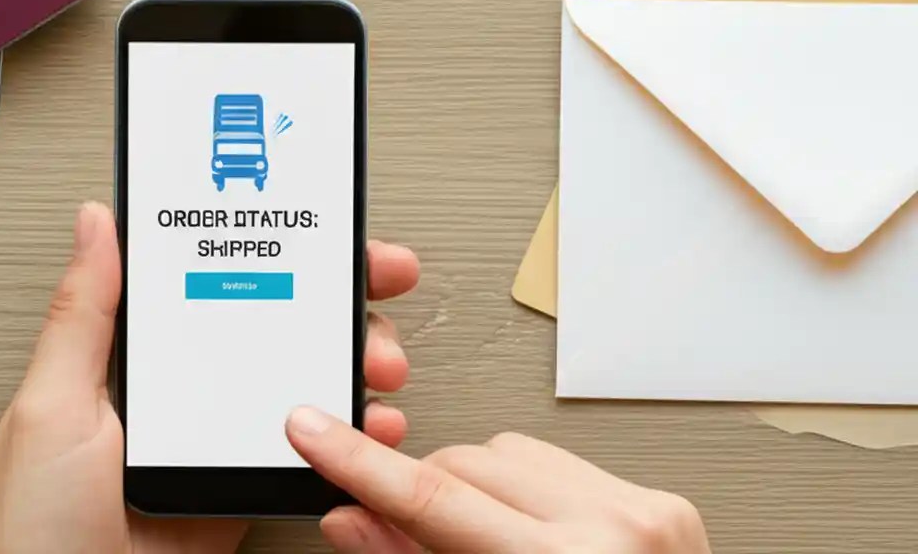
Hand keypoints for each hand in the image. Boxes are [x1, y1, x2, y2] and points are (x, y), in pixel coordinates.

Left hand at [0, 202, 420, 553]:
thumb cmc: (38, 524)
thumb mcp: (53, 405)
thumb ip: (82, 315)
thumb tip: (96, 223)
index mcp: (138, 357)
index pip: (215, 279)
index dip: (271, 247)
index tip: (324, 227)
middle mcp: (187, 387)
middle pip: (275, 321)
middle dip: (338, 298)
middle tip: (379, 284)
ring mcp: (222, 435)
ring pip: (302, 379)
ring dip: (353, 359)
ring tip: (377, 362)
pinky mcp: (246, 482)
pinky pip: (310, 448)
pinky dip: (351, 432)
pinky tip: (371, 420)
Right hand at [286, 408, 710, 553]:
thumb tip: (352, 521)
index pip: (436, 498)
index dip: (361, 464)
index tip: (313, 431)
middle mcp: (615, 530)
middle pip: (465, 464)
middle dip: (424, 496)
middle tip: (399, 536)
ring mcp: (645, 510)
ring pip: (507, 451)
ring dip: (475, 488)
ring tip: (479, 545)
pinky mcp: (661, 502)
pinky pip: (558, 461)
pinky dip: (525, 491)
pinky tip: (525, 532)